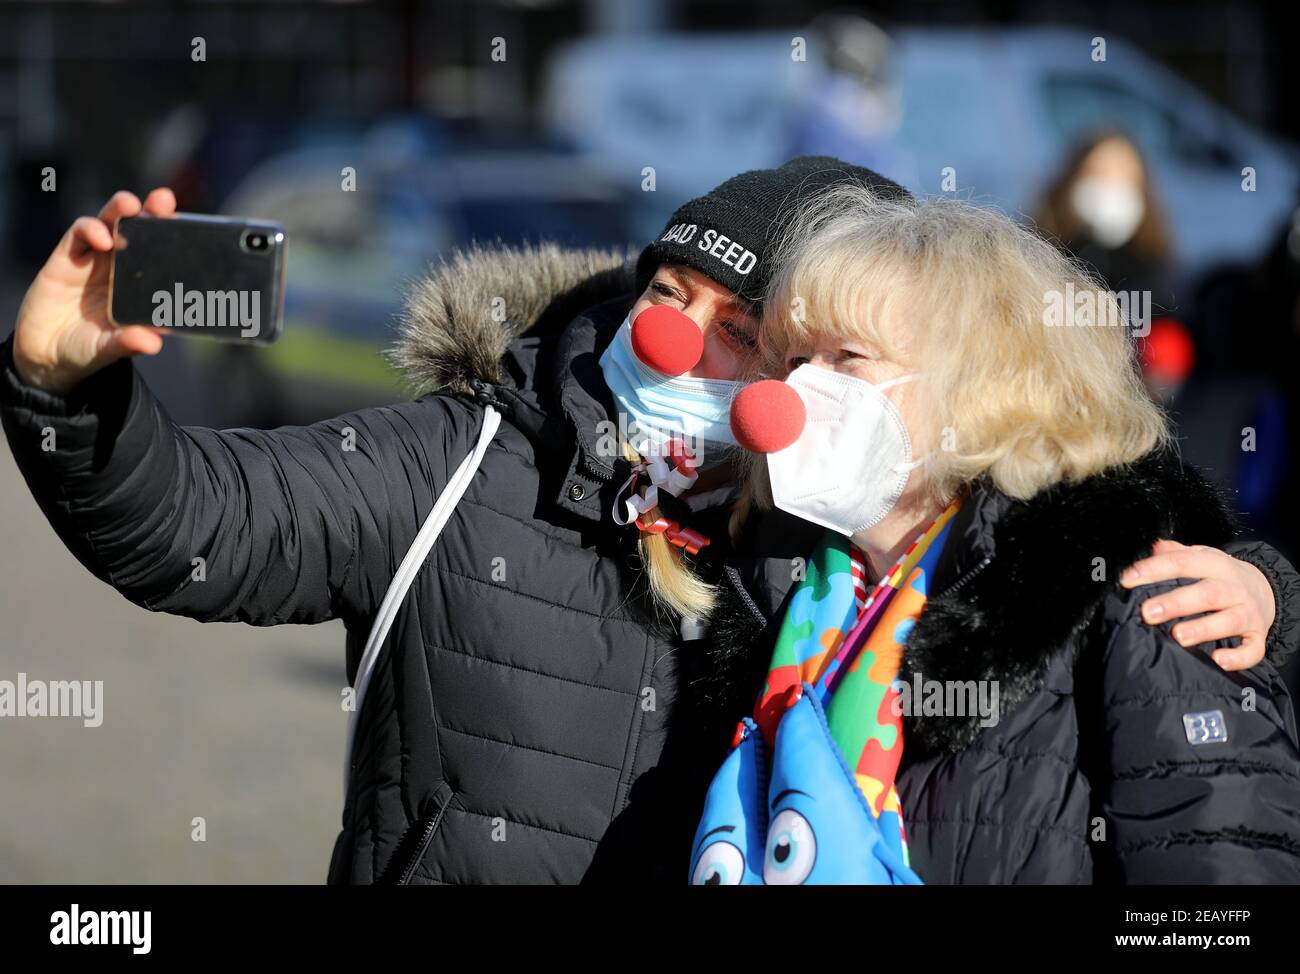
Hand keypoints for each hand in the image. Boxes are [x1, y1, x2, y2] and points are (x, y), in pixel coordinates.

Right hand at [13, 188, 175, 393]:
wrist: (47, 353)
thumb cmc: (88, 348)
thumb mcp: (109, 348)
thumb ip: (128, 343)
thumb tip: (153, 343)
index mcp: (141, 285)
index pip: (162, 254)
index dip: (175, 238)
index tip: (192, 228)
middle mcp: (121, 267)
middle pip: (141, 230)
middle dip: (154, 212)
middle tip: (164, 201)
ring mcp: (95, 259)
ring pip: (111, 222)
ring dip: (121, 209)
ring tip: (131, 206)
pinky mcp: (67, 256)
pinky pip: (79, 234)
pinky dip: (90, 229)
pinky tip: (100, 238)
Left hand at [1120, 539, 1273, 670]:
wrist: (1267, 590)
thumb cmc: (1220, 576)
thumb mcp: (1202, 558)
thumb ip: (1177, 554)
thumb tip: (1152, 547)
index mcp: (1216, 565)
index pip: (1184, 562)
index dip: (1155, 569)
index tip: (1127, 579)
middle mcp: (1234, 588)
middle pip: (1207, 593)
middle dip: (1176, 603)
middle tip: (1148, 612)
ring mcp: (1249, 613)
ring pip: (1229, 621)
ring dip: (1203, 629)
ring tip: (1178, 636)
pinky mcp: (1258, 637)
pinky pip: (1253, 650)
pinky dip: (1238, 657)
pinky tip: (1219, 661)